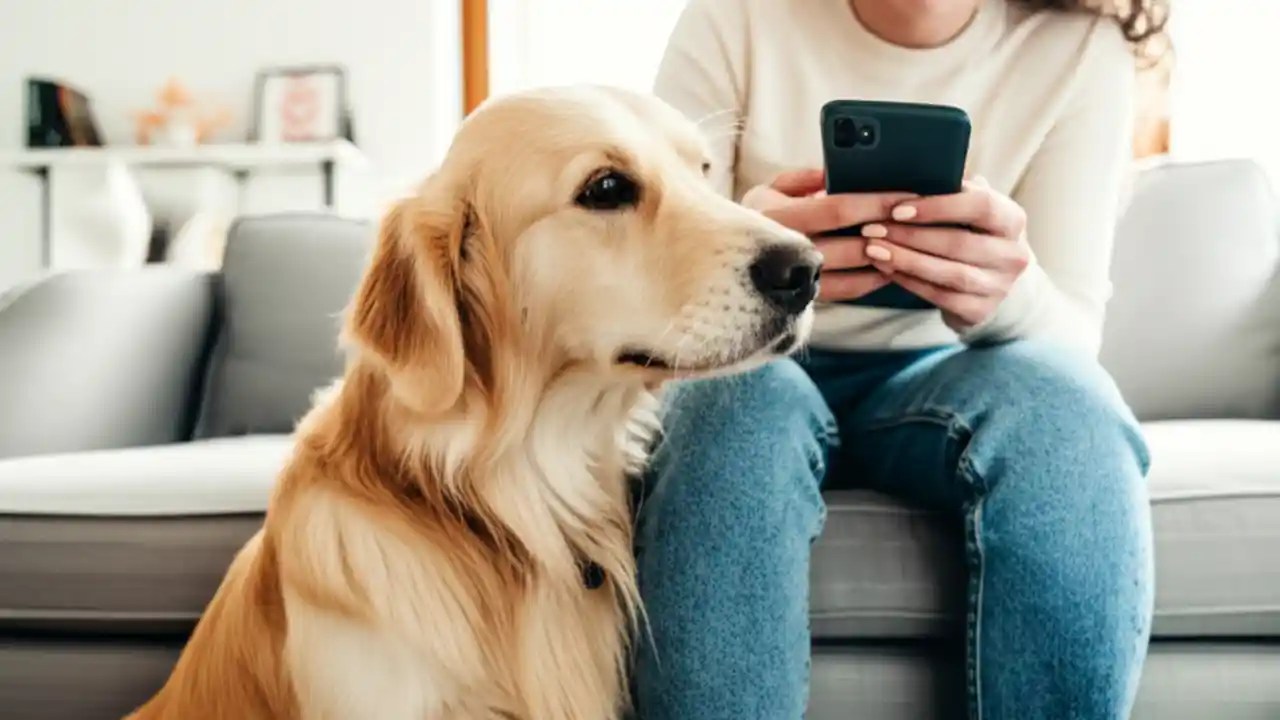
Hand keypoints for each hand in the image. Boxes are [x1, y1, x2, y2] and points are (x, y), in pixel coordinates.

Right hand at [743, 169, 915, 302]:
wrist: (721, 266)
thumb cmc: (755, 219)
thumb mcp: (770, 189)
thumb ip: (803, 177)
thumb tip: (836, 169)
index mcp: (777, 215)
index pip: (837, 207)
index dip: (875, 202)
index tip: (907, 195)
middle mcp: (785, 250)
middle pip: (852, 243)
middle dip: (890, 231)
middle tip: (921, 222)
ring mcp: (794, 280)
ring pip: (854, 271)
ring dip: (887, 257)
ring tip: (912, 243)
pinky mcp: (802, 301)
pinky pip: (846, 292)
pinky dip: (873, 280)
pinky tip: (892, 267)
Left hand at [859, 178, 1030, 328]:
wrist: (998, 282)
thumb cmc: (975, 234)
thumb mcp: (973, 210)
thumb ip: (954, 190)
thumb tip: (913, 168)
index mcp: (1012, 219)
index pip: (980, 206)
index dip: (938, 206)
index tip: (898, 208)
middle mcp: (1012, 254)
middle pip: (957, 242)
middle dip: (909, 235)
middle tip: (872, 228)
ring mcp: (998, 286)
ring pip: (947, 272)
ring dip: (905, 259)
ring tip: (873, 249)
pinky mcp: (980, 311)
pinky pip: (938, 296)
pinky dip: (909, 281)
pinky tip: (886, 269)